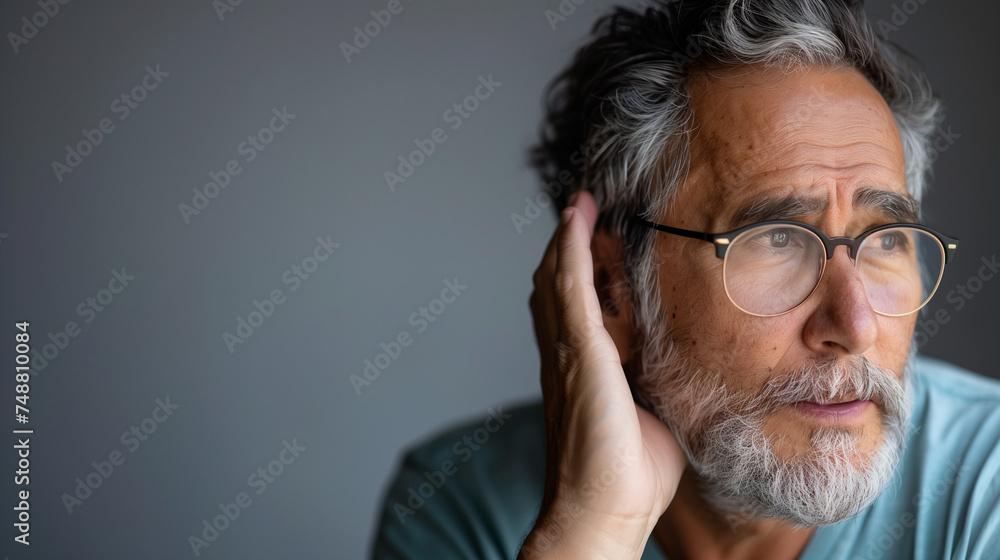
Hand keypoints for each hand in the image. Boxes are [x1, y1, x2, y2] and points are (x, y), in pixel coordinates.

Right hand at [519, 191, 686, 558]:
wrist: (605, 510)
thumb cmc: (630, 474)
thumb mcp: (652, 413)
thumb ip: (659, 384)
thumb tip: (687, 371)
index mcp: (583, 368)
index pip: (573, 304)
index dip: (577, 267)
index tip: (593, 234)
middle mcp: (566, 353)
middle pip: (556, 282)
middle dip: (568, 242)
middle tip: (583, 203)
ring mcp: (567, 352)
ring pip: (558, 278)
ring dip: (568, 236)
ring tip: (581, 201)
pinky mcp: (579, 355)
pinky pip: (570, 289)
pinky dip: (571, 250)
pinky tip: (577, 219)